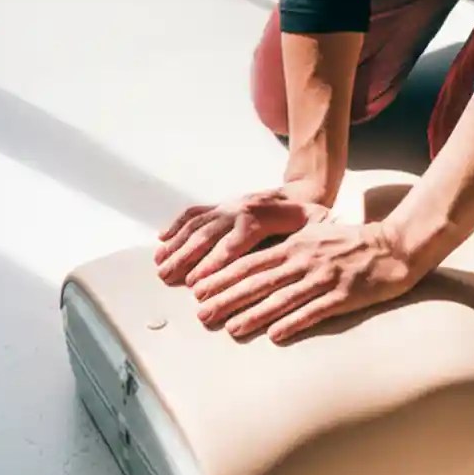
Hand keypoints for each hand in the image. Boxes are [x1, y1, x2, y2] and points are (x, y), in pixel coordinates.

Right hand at [154, 181, 330, 285]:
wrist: (302, 192)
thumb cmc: (308, 217)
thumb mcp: (313, 228)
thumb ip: (300, 245)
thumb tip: (295, 263)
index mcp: (261, 218)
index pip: (233, 244)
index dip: (214, 264)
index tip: (197, 282)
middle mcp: (239, 210)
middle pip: (207, 235)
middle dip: (185, 258)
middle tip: (167, 278)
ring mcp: (227, 206)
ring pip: (196, 225)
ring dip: (175, 245)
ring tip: (160, 265)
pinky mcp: (221, 206)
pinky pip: (194, 213)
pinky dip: (176, 226)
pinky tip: (162, 240)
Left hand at [190, 220, 418, 343]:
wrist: (394, 246)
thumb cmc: (351, 242)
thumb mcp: (316, 232)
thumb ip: (288, 244)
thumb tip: (257, 262)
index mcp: (295, 245)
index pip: (251, 262)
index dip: (223, 277)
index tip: (199, 290)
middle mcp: (305, 260)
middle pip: (259, 281)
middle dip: (228, 298)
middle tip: (202, 314)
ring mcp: (324, 278)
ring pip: (282, 298)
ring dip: (254, 314)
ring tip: (230, 328)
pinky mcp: (344, 295)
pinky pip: (314, 311)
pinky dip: (293, 322)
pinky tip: (274, 335)